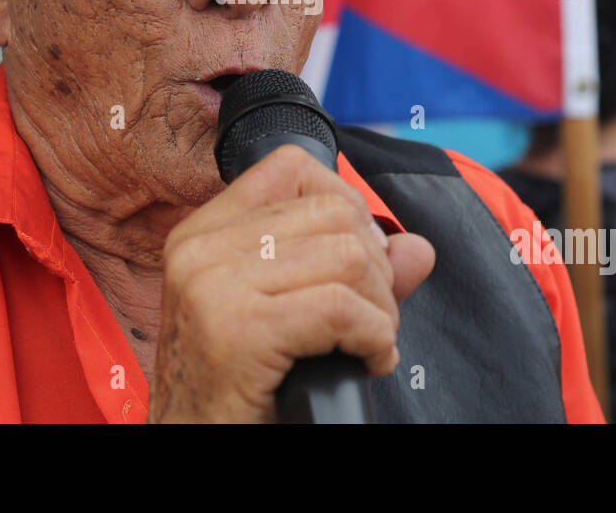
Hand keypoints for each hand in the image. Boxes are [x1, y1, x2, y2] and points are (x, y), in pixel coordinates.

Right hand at [149, 145, 434, 422]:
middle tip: (369, 318)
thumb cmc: (238, 389)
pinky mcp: (240, 330)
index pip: (292, 169)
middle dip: (375, 268)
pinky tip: (366, 362)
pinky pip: (342, 309)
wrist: (198, 446)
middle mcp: (201, 249)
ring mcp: (215, 287)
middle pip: (334, 213)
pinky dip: (374, 338)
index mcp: (203, 234)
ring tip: (367, 344)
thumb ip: (352, 274)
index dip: (345, 206)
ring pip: (348, 258)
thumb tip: (417, 248)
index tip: (355, 262)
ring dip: (379, 309)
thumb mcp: (287, 317)